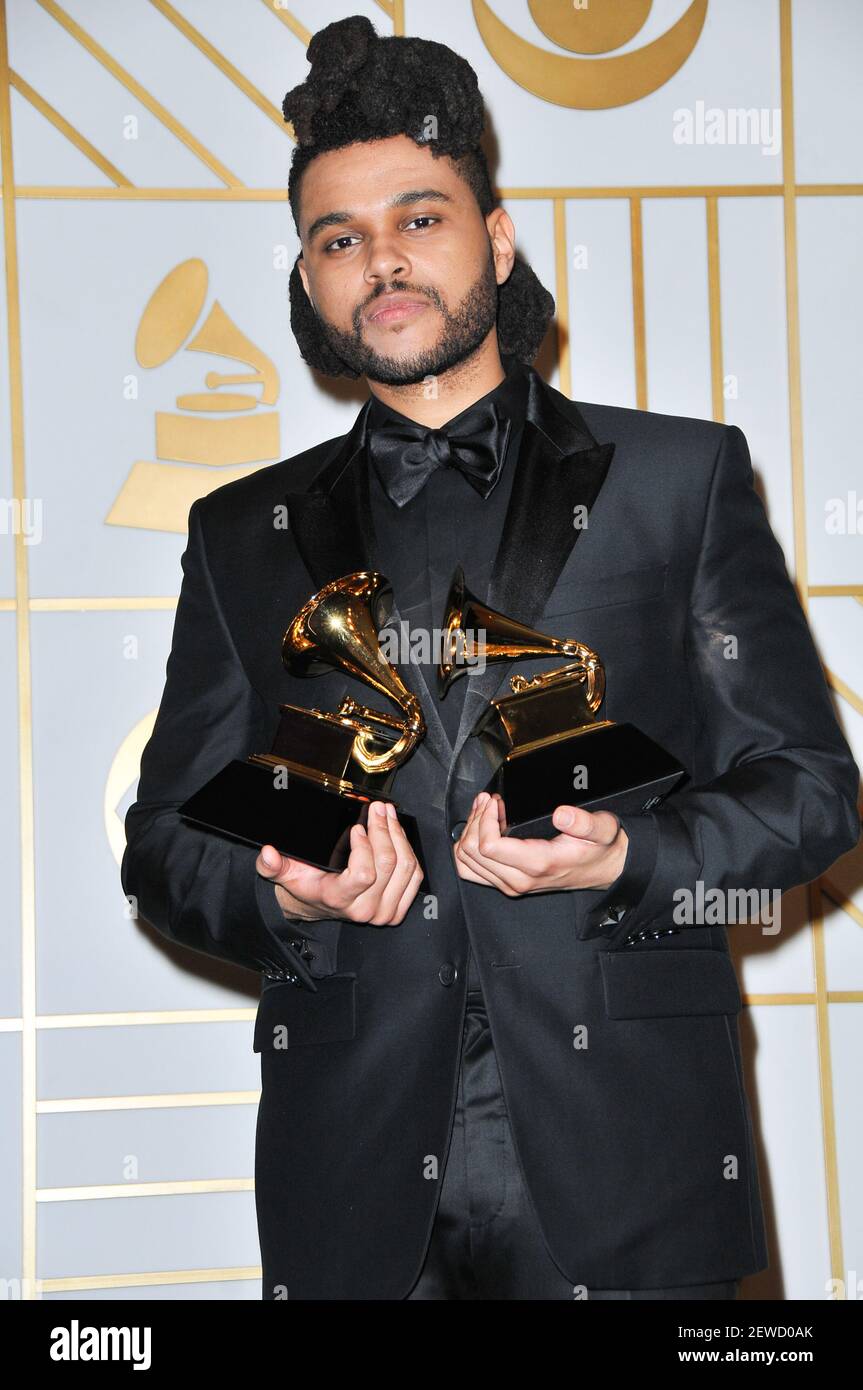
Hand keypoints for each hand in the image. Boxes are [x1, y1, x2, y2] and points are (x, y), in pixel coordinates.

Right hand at [255, 800, 422, 925]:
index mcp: (338, 900)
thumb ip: (273, 865)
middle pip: (389, 866)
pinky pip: (414, 876)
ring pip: (405, 868)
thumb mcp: (285, 873)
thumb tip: (267, 854)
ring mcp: (383, 912)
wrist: (315, 904)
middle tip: (378, 809)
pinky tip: (397, 834)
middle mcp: (364, 910)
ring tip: (388, 816)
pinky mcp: (397, 908)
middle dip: (384, 830)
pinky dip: (408, 851)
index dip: (365, 848)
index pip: (363, 875)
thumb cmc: (306, 884)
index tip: (358, 828)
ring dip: (399, 836)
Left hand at [452, 792, 628, 895]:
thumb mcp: (601, 829)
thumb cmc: (598, 849)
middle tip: (489, 801)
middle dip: (475, 820)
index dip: (485, 818)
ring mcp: (510, 884)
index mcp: (538, 864)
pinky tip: (483, 828)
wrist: (603, 870)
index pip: (489, 846)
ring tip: (484, 811)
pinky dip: (470, 846)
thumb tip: (562, 814)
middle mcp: (519, 879)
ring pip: (466, 862)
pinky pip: (472, 869)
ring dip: (470, 832)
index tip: (495, 801)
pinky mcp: (505, 883)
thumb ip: (585, 822)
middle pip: (472, 852)